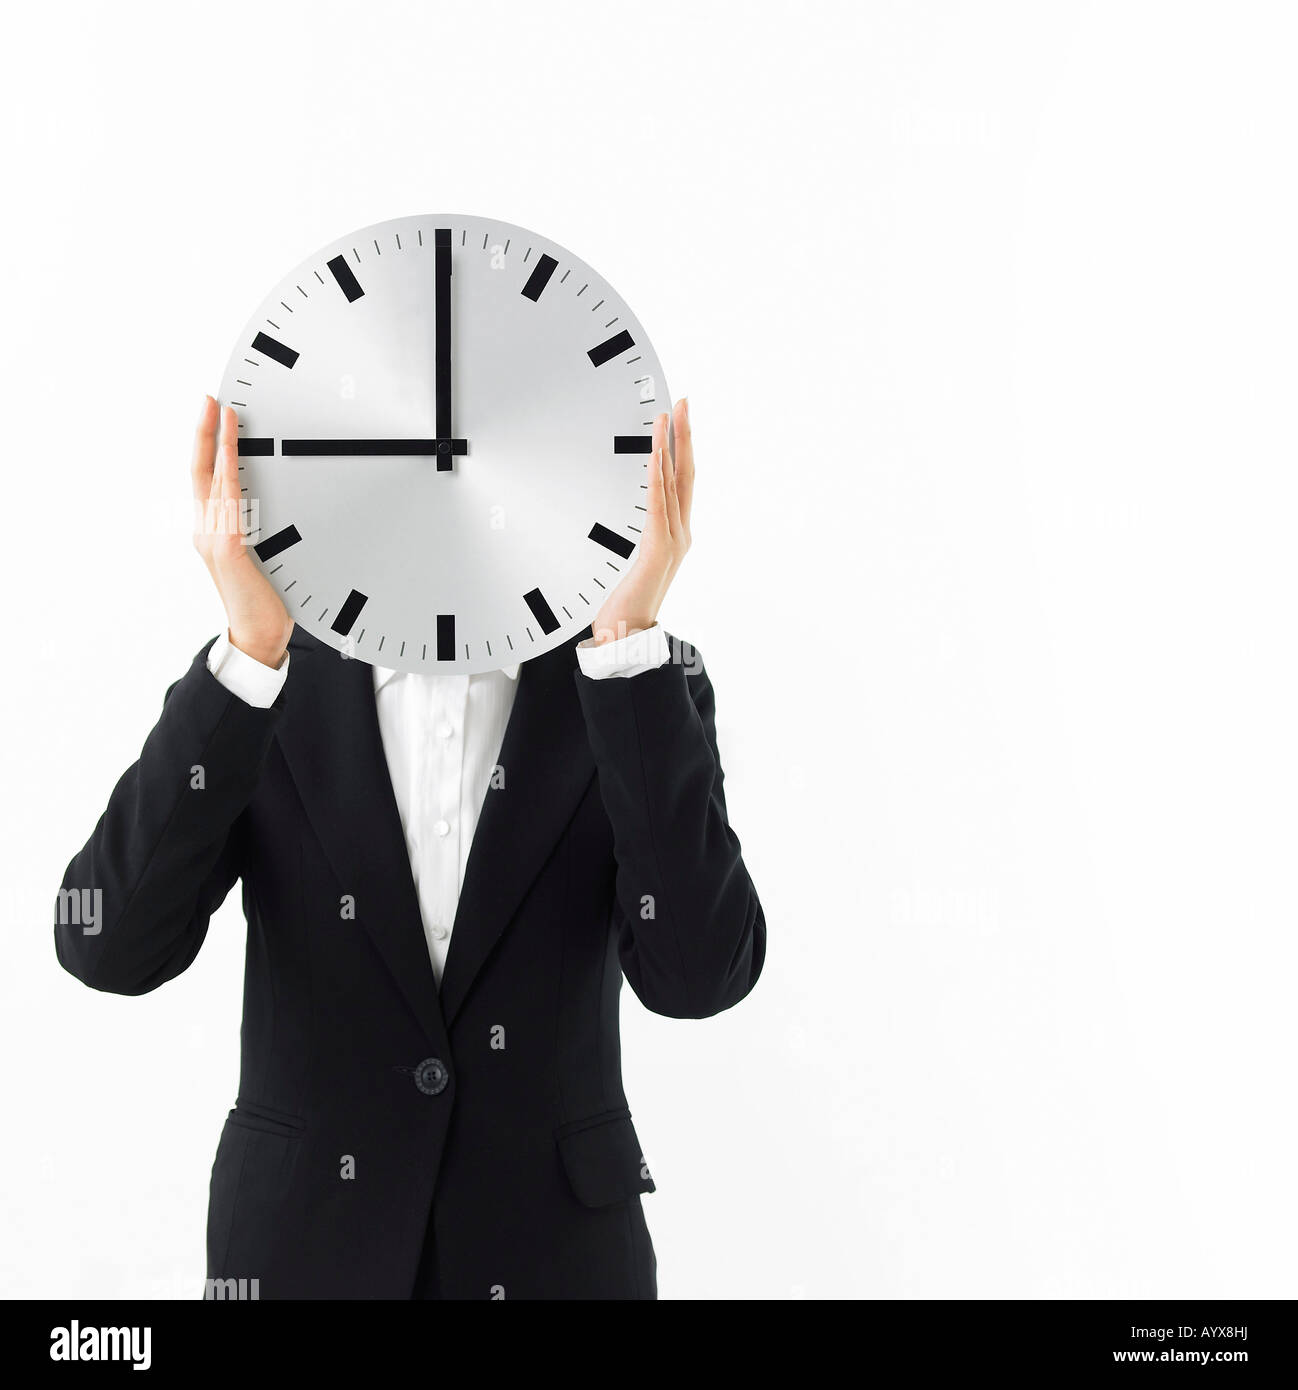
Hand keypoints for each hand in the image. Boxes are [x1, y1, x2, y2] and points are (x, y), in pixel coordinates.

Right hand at [192, 397, 293, 667]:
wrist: (259, 638)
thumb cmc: (266, 601)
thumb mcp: (262, 558)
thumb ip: (260, 532)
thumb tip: (275, 507)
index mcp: (213, 532)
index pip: (206, 479)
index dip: (207, 446)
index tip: (214, 416)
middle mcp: (206, 531)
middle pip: (199, 469)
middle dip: (203, 431)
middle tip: (209, 399)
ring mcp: (212, 538)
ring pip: (211, 478)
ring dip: (219, 441)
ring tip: (224, 412)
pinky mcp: (227, 548)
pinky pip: (228, 499)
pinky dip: (230, 469)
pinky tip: (235, 450)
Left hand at [590, 397, 692, 644]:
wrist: (628, 635)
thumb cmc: (625, 605)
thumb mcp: (633, 562)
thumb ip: (636, 538)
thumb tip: (628, 516)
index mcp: (676, 534)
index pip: (682, 481)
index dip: (683, 448)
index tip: (679, 418)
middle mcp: (681, 533)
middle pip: (687, 473)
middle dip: (686, 434)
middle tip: (684, 401)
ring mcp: (674, 540)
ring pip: (675, 482)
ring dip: (671, 445)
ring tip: (668, 414)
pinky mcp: (658, 548)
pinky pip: (658, 504)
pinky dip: (658, 475)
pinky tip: (656, 452)